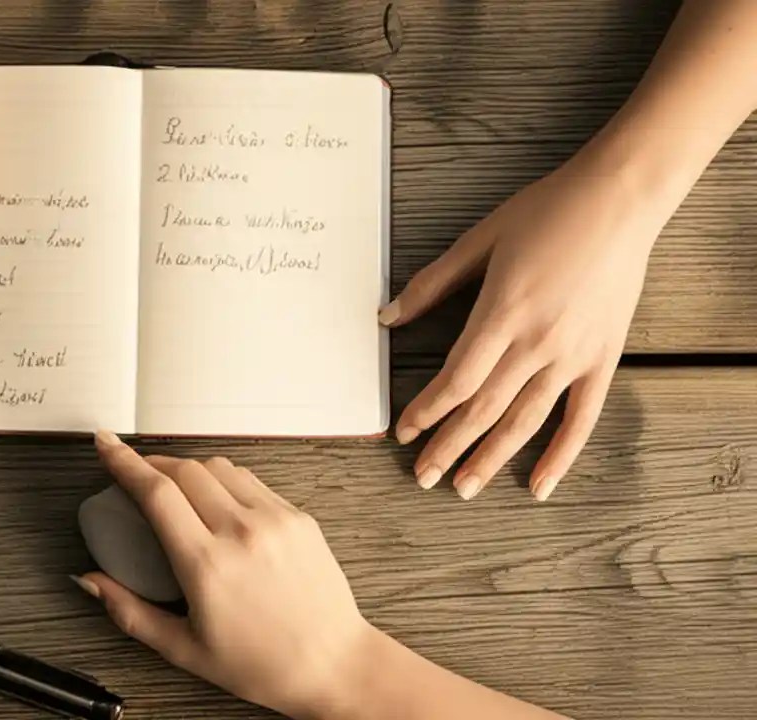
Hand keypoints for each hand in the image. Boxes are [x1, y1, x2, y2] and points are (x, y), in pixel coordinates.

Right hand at [74, 432, 370, 719]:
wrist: (333, 663)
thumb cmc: (264, 663)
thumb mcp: (184, 649)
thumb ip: (129, 611)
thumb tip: (91, 581)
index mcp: (207, 565)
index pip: (155, 492)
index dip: (123, 461)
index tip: (106, 445)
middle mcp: (242, 533)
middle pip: (183, 469)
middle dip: (151, 463)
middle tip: (133, 471)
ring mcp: (274, 520)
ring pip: (218, 466)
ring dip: (188, 468)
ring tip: (175, 487)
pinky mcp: (297, 517)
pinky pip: (251, 481)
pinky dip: (224, 480)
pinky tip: (216, 501)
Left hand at [380, 154, 670, 500]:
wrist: (620, 198)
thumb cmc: (547, 212)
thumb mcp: (480, 240)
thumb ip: (432, 284)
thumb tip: (387, 316)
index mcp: (502, 312)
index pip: (456, 379)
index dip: (427, 411)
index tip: (404, 432)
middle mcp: (537, 342)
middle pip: (484, 409)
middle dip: (449, 446)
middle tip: (423, 476)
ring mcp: (574, 354)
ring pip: (526, 421)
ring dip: (491, 458)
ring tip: (464, 488)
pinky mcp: (604, 358)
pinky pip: (582, 418)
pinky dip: (561, 456)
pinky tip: (538, 485)